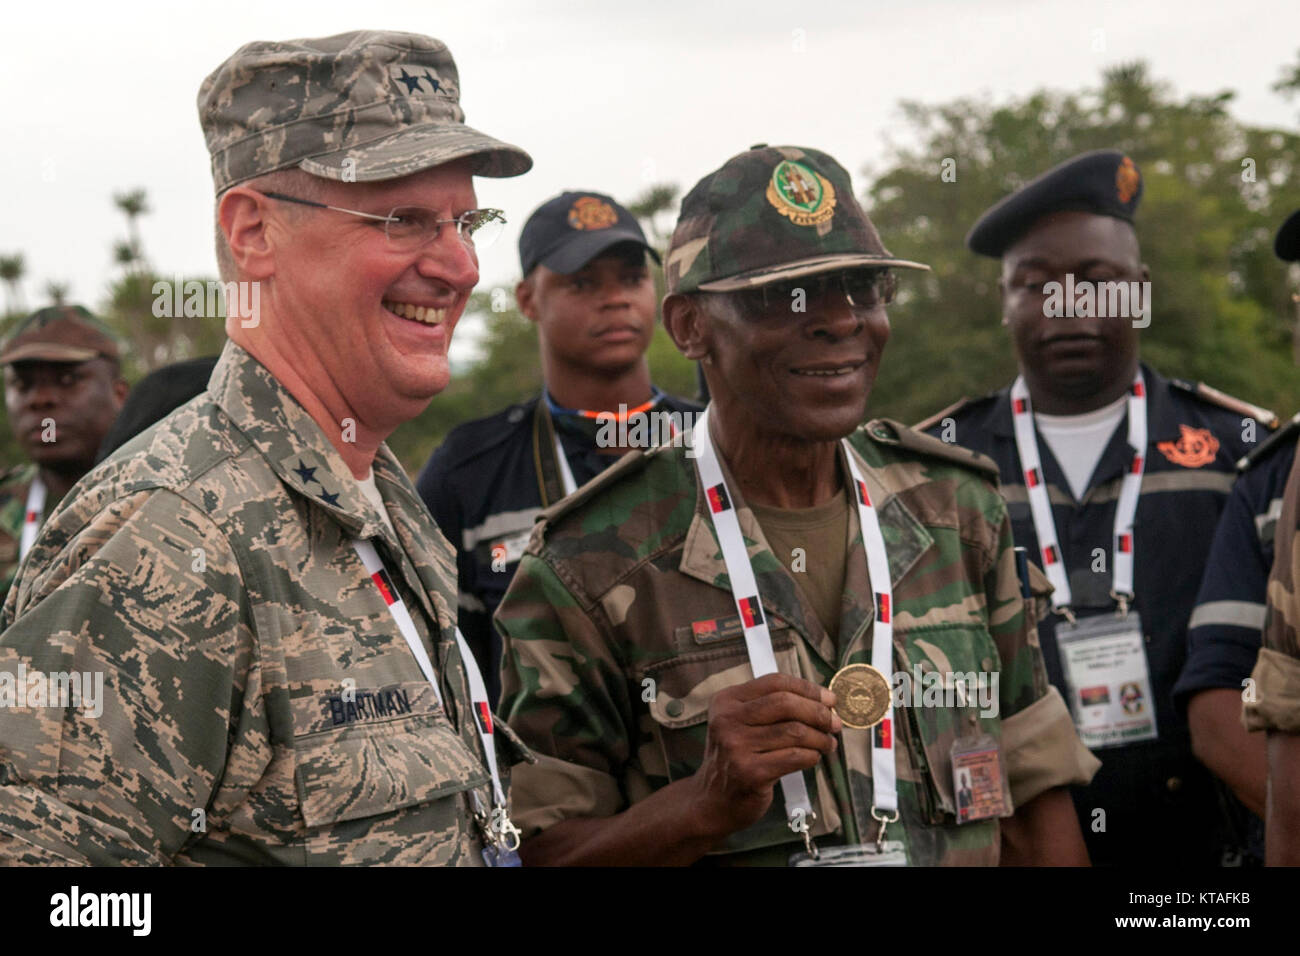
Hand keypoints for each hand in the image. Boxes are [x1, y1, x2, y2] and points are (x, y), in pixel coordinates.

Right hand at [688, 672, 840, 839]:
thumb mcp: (740, 724)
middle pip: (785, 703)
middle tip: (834, 723)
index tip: (829, 699)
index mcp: (726, 701)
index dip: (808, 688)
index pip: (775, 683)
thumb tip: (821, 701)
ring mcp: (736, 747)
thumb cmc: (735, 758)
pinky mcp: (750, 773)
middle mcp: (727, 720)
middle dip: (818, 712)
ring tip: (828, 743)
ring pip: (795, 731)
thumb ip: (771, 708)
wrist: (712, 801)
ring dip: (820, 738)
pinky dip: (812, 756)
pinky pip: (795, 757)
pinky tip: (814, 757)